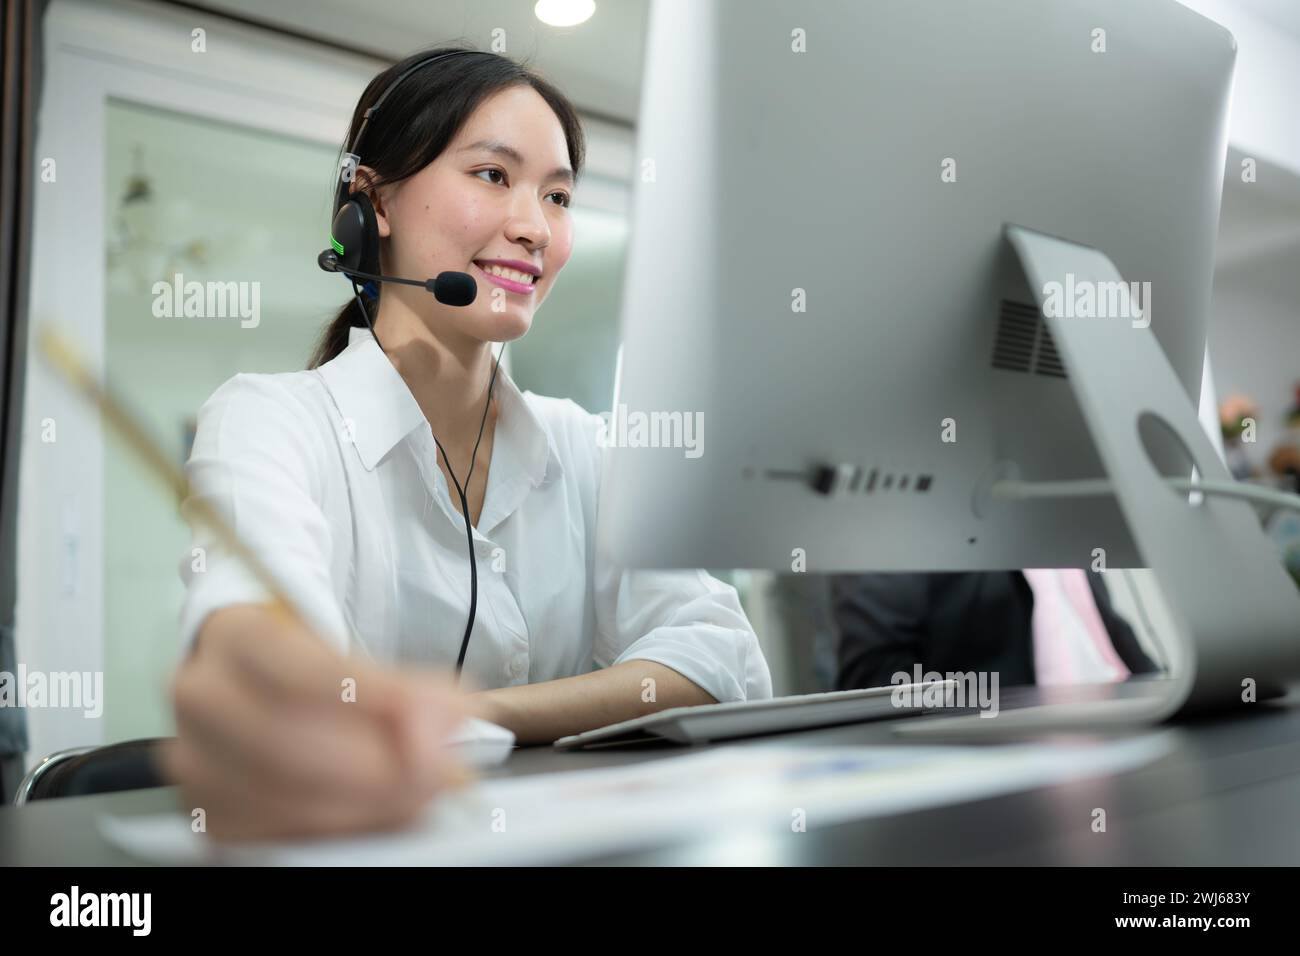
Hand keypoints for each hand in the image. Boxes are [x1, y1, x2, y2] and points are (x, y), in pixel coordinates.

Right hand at [160, 603, 468, 840]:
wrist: (255, 678)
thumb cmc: (309, 662)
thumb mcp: (353, 650)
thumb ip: (402, 684)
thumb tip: (450, 717)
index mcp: (236, 637)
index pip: (300, 672)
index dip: (374, 698)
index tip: (439, 712)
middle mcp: (203, 698)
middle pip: (289, 746)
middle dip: (381, 765)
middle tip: (443, 766)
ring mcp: (197, 762)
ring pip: (287, 800)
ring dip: (372, 803)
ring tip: (423, 788)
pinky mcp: (210, 814)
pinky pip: (283, 836)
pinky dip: (345, 828)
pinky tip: (383, 810)